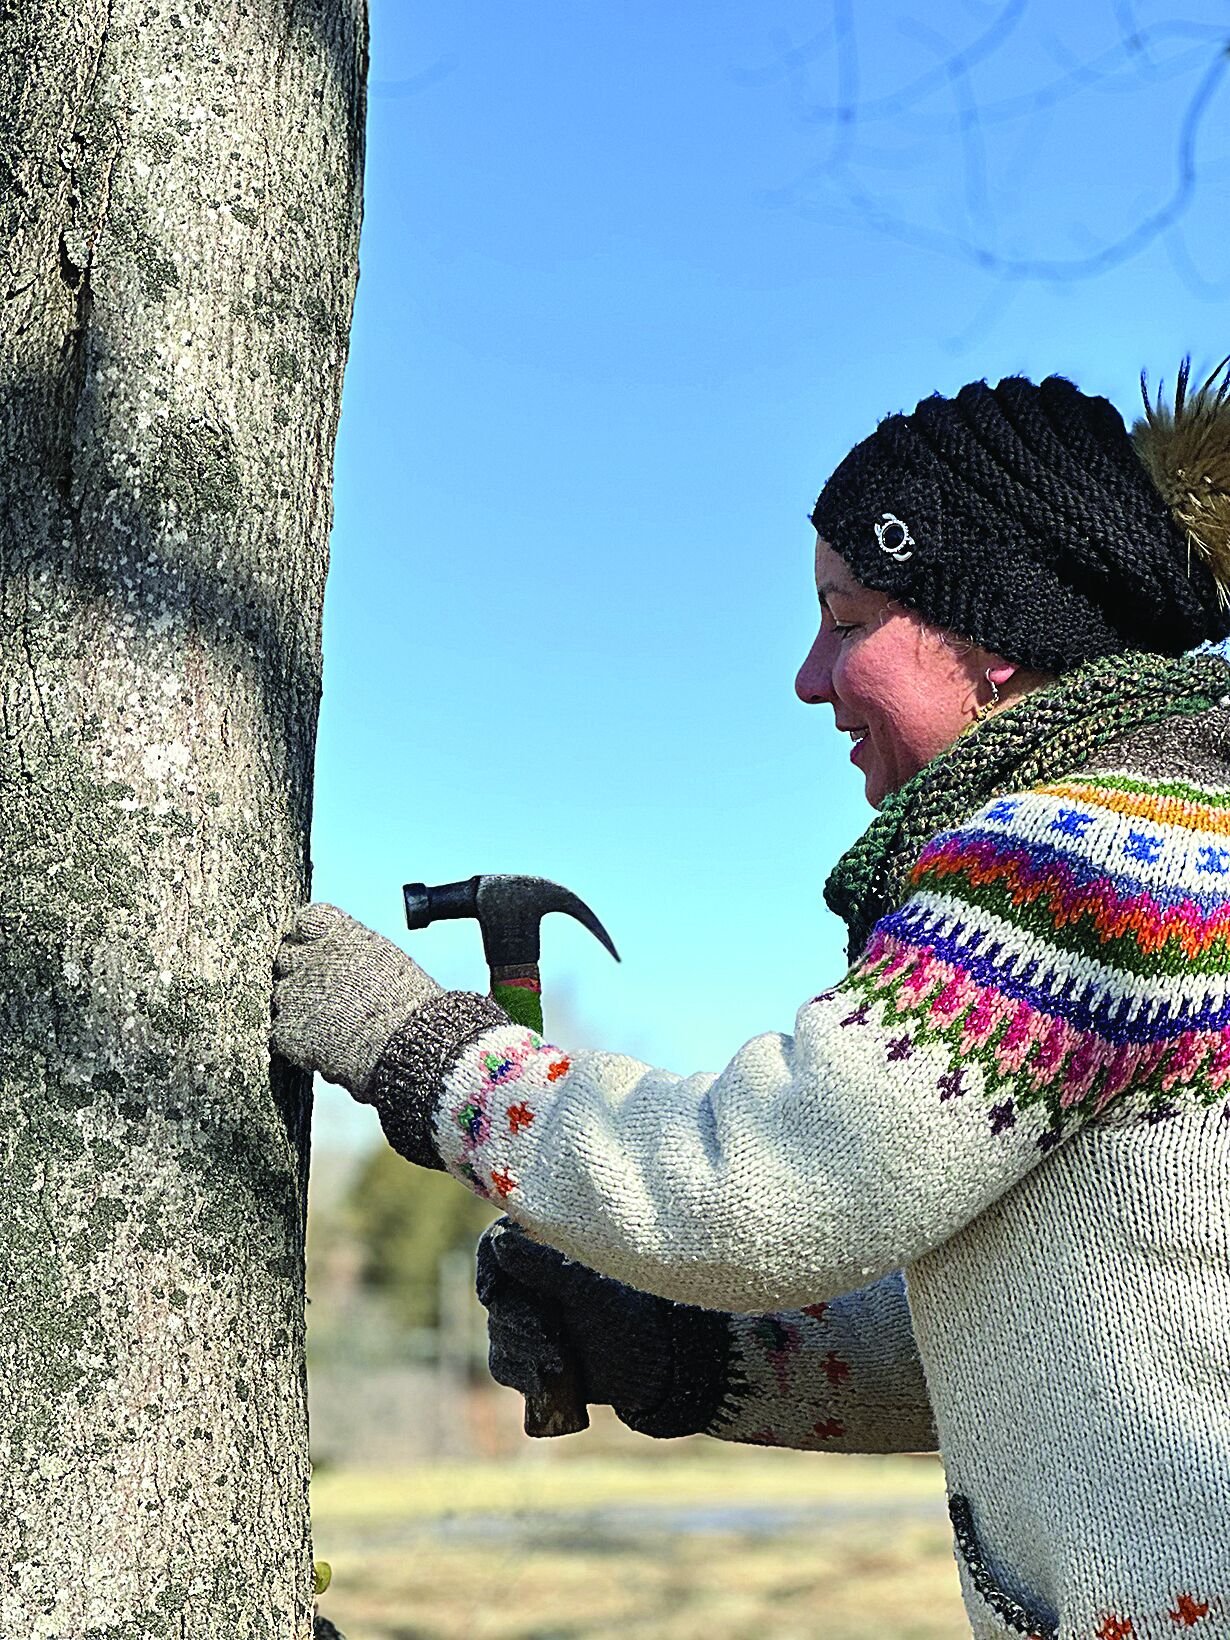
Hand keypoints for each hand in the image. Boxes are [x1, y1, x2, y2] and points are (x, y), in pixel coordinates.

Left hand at [271, 903, 442, 1096]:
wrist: (403, 1043)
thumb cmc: (407, 1004)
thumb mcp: (385, 959)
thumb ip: (352, 950)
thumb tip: (337, 957)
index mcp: (338, 934)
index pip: (306, 920)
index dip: (309, 937)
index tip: (318, 950)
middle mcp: (310, 957)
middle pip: (286, 956)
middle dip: (299, 971)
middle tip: (324, 993)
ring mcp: (293, 993)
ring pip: (282, 994)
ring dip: (298, 1006)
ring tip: (330, 1024)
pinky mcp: (287, 1028)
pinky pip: (282, 1029)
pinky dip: (298, 1038)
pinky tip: (324, 1045)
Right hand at [477, 1219, 694, 1432]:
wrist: (655, 1364)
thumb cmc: (630, 1310)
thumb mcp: (587, 1285)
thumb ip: (543, 1264)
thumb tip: (500, 1243)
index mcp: (544, 1246)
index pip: (496, 1244)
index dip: (490, 1267)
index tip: (494, 1293)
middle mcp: (530, 1279)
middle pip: (496, 1296)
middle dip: (518, 1318)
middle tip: (548, 1332)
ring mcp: (528, 1317)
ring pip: (498, 1334)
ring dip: (522, 1348)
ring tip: (558, 1359)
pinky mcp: (529, 1355)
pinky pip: (505, 1365)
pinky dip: (522, 1373)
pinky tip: (547, 1377)